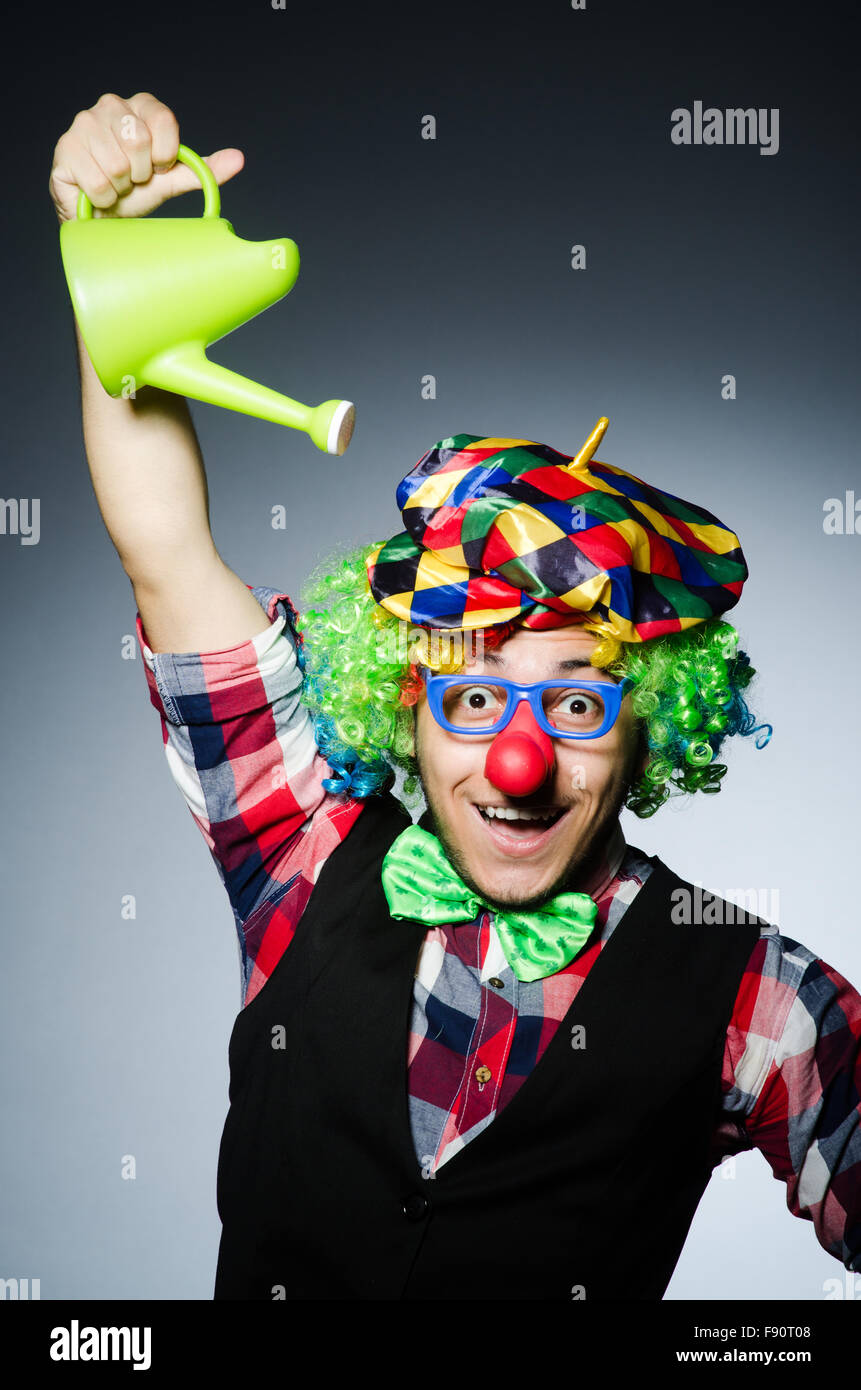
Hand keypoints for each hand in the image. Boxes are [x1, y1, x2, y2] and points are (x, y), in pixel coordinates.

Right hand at [49, 91, 243, 222]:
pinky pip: (98, 181)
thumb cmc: (136, 192)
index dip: (165, 154)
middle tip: (134, 179)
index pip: (163, 120)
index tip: (159, 168)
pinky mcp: (66, 148)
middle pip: (138, 141)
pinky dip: (103, 197)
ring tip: (116, 185)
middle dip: (142, 173)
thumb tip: (238, 159)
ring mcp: (84, 124)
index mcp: (140, 107)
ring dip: (121, 188)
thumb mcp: (173, 180)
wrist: (101, 214)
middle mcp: (110, 106)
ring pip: (117, 165)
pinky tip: (98, 192)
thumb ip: (203, 169)